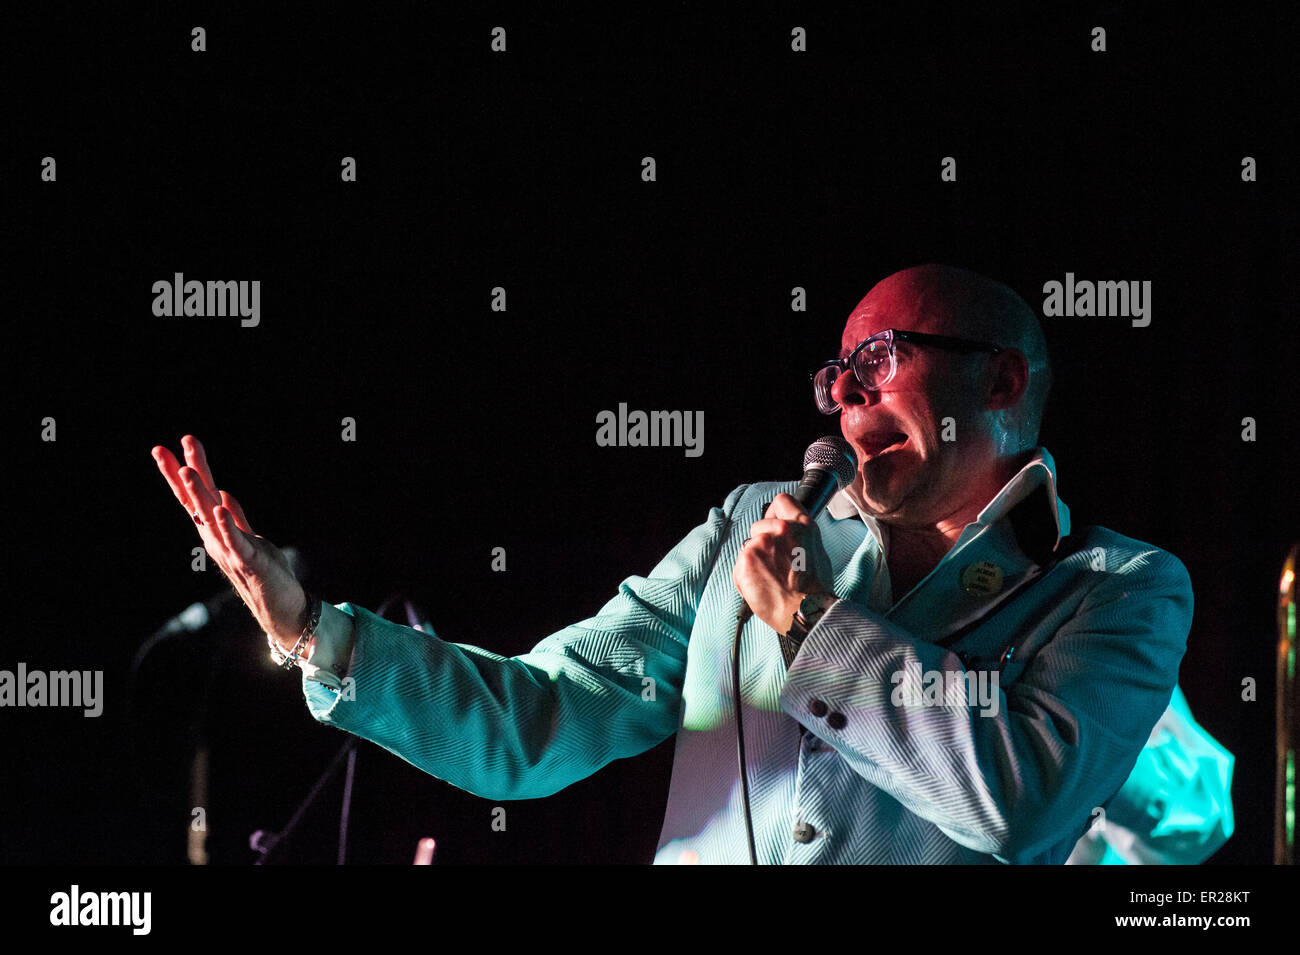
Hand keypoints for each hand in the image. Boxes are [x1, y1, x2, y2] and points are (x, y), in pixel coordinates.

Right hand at [152, 435, 305, 647]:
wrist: (281, 608)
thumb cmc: (265, 573)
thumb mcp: (249, 538)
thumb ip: (236, 518)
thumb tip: (223, 494)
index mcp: (217, 531)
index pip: (198, 497)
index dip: (188, 470)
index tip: (176, 444)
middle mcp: (216, 539)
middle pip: (196, 503)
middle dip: (181, 476)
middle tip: (162, 450)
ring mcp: (230, 550)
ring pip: (210, 518)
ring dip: (198, 495)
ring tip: (186, 470)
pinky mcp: (248, 562)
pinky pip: (235, 541)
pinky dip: (227, 524)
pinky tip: (220, 507)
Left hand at [732, 493, 834, 634]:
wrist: (804, 611)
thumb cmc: (814, 589)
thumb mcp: (817, 551)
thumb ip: (800, 535)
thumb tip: (789, 531)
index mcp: (801, 525)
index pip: (781, 501)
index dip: (775, 513)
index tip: (774, 524)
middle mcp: (780, 529)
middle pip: (758, 525)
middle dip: (762, 542)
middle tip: (775, 564)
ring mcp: (760, 544)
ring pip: (748, 547)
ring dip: (754, 561)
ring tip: (770, 579)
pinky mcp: (746, 560)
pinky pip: (740, 566)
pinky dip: (746, 578)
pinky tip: (761, 587)